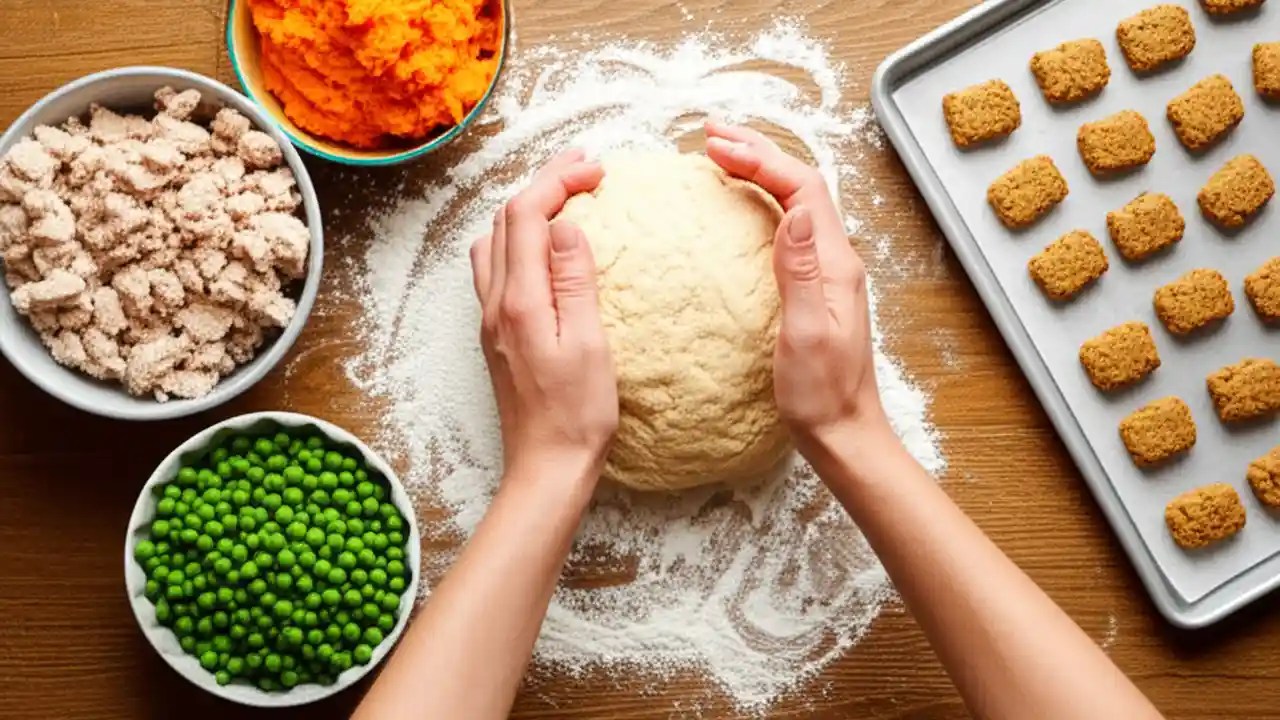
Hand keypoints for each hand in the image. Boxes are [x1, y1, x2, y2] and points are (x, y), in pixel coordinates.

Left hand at [470, 150, 618, 482]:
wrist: (546, 467)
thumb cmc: (576, 415)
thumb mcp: (588, 344)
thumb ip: (574, 280)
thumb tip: (564, 225)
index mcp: (519, 300)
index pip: (527, 215)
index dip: (558, 180)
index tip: (597, 170)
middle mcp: (496, 303)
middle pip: (507, 219)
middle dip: (543, 183)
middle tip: (585, 168)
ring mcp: (492, 319)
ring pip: (496, 241)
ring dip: (527, 209)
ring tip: (566, 198)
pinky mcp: (498, 334)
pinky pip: (498, 268)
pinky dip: (520, 240)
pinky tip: (546, 249)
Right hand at [704, 122, 883, 450]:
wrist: (843, 432)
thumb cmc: (821, 394)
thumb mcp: (807, 334)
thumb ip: (800, 272)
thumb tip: (793, 211)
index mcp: (834, 264)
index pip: (801, 189)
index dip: (760, 159)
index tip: (717, 148)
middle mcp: (833, 259)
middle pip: (799, 184)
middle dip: (758, 151)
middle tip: (711, 134)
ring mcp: (824, 271)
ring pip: (793, 201)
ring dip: (759, 170)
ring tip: (721, 153)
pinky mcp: (811, 286)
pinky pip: (785, 226)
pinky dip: (760, 201)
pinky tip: (736, 205)